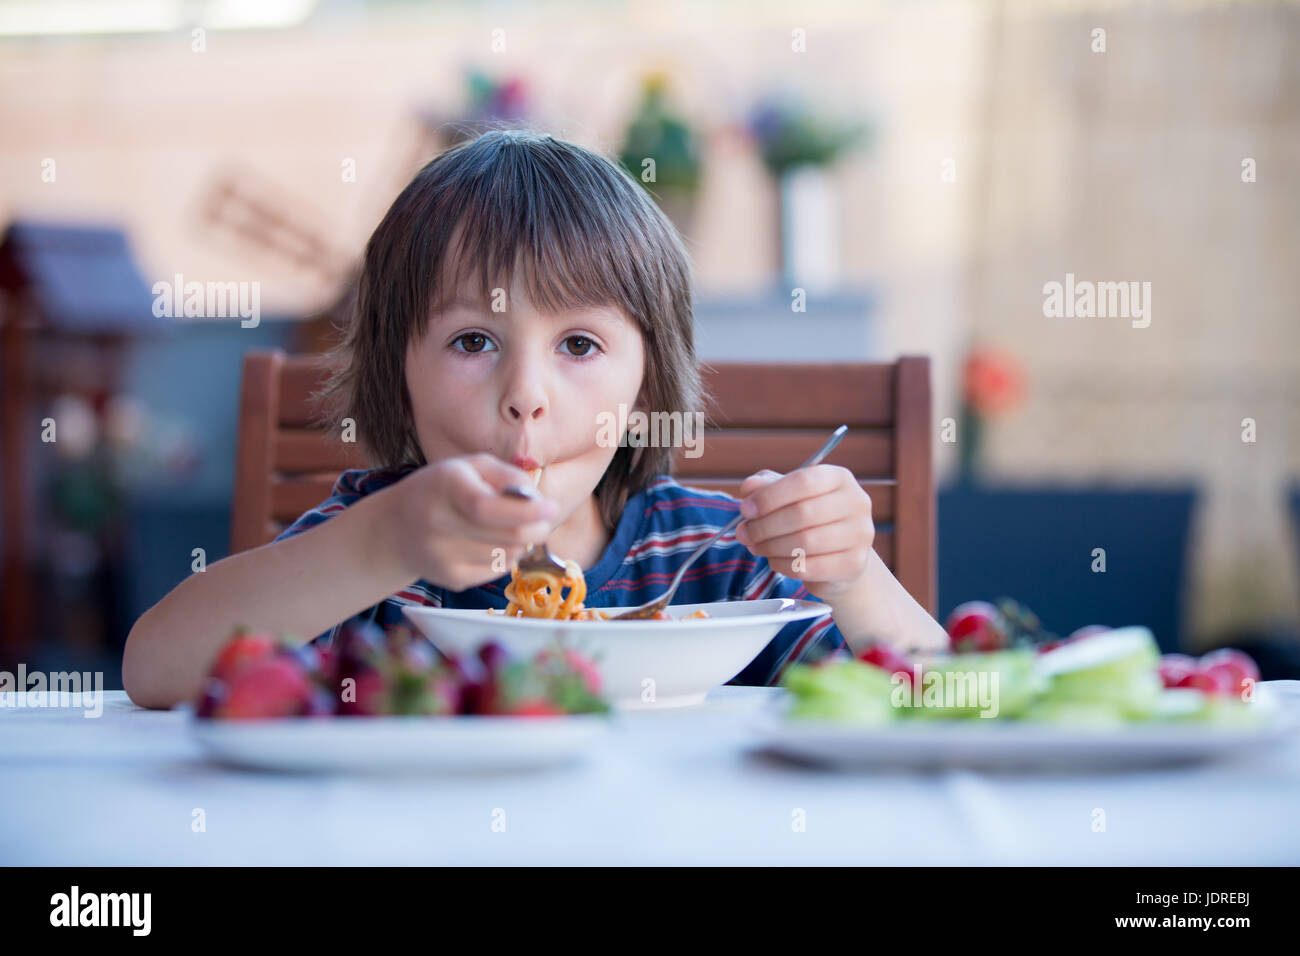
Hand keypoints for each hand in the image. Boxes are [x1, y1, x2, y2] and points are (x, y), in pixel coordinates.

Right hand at [378, 454, 557, 591]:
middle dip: (537, 529)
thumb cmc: (445, 489)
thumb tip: (538, 502)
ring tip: (508, 529)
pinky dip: (505, 558)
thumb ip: (508, 477)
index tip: (551, 508)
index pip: (487, 507)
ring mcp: (441, 555)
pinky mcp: (448, 578)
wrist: (397, 527)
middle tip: (544, 522)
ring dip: (520, 543)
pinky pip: (496, 571)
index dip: (526, 512)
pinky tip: (490, 544)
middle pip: (507, 536)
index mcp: (445, 486)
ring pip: (507, 556)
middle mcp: (438, 522)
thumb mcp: (472, 467)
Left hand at [733, 465, 873, 600]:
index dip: (769, 496)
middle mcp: (856, 503)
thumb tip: (749, 487)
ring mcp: (860, 535)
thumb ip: (767, 487)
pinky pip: (808, 567)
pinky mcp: (854, 564)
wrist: (841, 556)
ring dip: (770, 546)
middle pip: (802, 513)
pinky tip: (774, 560)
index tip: (745, 509)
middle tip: (744, 533)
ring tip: (756, 546)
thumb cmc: (811, 520)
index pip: (803, 481)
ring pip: (805, 542)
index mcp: (839, 478)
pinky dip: (783, 565)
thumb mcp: (789, 496)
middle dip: (764, 525)